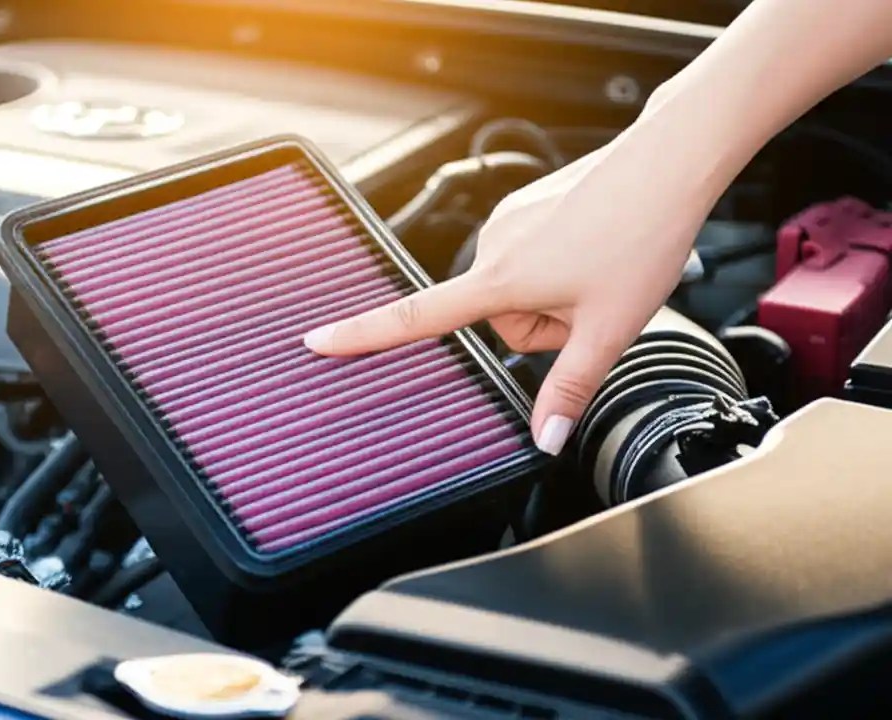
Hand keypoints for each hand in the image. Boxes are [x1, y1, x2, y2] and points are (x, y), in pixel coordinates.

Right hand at [303, 126, 721, 454]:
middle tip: (593, 302)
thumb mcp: (611, 328)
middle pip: (500, 320)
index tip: (317, 342)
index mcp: (501, 278)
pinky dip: (561, 266)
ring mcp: (509, 222)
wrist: (669, 163)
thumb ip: (571, 389)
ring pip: (519, 291)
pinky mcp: (525, 208)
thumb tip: (544, 440)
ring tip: (600, 271)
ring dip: (556, 296)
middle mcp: (493, 245)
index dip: (362, 334)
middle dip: (545, 325)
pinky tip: (596, 249)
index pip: (416, 318)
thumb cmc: (641, 235)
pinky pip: (531, 260)